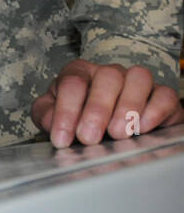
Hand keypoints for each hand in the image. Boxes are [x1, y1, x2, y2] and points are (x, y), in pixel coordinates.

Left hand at [32, 58, 183, 147]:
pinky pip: (165, 95)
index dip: (66, 110)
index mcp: (80, 73)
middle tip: (89, 138)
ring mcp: (137, 82)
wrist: (108, 129)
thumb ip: (47, 115)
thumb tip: (52, 121)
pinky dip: (155, 110)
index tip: (62, 139)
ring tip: (118, 134)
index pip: (72, 82)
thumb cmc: (78, 119)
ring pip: (139, 78)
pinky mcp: (161, 97)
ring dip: (128, 106)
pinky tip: (142, 128)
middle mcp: (109, 73)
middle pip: (107, 77)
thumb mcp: (54, 116)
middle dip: (97, 109)